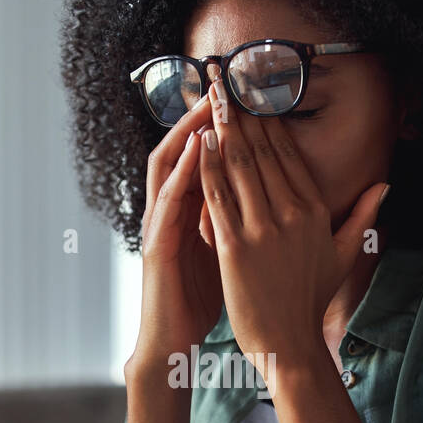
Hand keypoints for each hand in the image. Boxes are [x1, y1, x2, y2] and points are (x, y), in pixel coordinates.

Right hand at [129, 95, 223, 370]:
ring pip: (168, 165)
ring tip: (209, 100)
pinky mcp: (156, 243)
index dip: (224, 127)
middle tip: (224, 80)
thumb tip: (265, 199)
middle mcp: (171, 209)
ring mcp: (159, 223)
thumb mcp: (228, 252)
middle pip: (183, 149)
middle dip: (202, 114)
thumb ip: (241, 220)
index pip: (207, 157)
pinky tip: (199, 146)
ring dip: (187, 130)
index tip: (247, 97)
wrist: (172, 341)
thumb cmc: (201, 299)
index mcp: (190, 209)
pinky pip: (168, 199)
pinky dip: (184, 170)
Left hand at [198, 76, 388, 372]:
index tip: (253, 90)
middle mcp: (291, 214)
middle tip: (223, 74)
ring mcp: (262, 229)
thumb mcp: (344, 255)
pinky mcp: (234, 247)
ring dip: (221, 126)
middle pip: (261, 150)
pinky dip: (206, 166)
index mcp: (315, 211)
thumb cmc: (311, 301)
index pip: (288, 153)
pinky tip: (198, 141)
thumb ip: (362, 216)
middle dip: (240, 108)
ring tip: (210, 94)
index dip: (268, 117)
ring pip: (238, 166)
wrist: (289, 345)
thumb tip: (385, 186)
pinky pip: (217, 197)